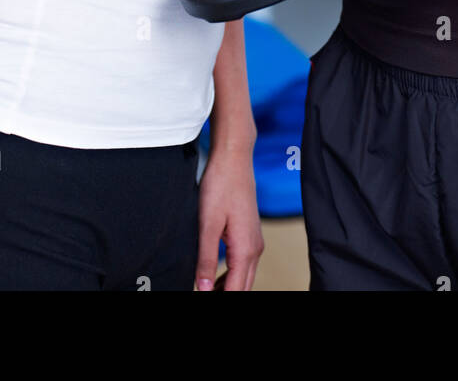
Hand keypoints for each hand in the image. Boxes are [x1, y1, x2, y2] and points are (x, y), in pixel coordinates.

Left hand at [195, 147, 263, 291]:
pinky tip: (215, 276)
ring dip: (228, 287)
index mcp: (246, 249)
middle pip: (243, 286)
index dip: (219, 298)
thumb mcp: (208, 224)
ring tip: (206, 291)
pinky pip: (243, 263)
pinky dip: (231, 275)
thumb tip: (204, 288)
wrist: (233, 158)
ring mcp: (254, 240)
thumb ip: (206, 259)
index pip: (235, 290)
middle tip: (203, 296)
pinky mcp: (250, 233)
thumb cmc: (221, 185)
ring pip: (244, 276)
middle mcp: (255, 248)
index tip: (202, 298)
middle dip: (226, 295)